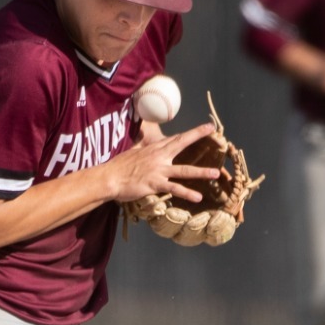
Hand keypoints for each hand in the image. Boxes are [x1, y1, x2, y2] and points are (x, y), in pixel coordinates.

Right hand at [104, 122, 220, 204]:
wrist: (109, 178)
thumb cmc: (119, 167)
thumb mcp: (133, 152)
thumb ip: (142, 145)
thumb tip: (143, 139)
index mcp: (154, 148)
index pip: (176, 138)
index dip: (192, 132)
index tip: (207, 127)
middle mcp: (159, 156)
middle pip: (182, 143)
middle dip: (198, 135)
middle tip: (214, 132)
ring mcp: (158, 170)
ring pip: (184, 170)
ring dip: (200, 172)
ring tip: (215, 174)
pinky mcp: (154, 183)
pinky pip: (174, 188)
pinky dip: (186, 193)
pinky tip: (198, 197)